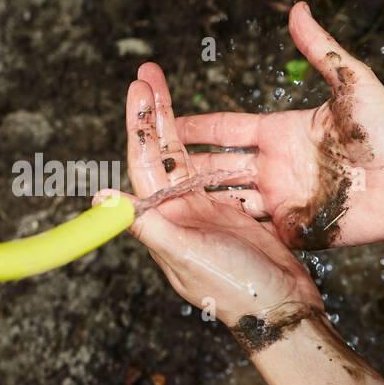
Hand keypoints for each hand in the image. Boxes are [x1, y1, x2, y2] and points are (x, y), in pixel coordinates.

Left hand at [98, 62, 322, 329]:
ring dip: (177, 125)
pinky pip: (220, 174)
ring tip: (165, 89)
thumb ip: (147, 226)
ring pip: (188, 159)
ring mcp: (210, 213)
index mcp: (166, 220)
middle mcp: (182, 214)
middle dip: (153, 114)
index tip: (137, 88)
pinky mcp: (238, 216)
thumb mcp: (187, 255)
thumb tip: (100, 198)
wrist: (283, 310)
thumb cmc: (235, 289)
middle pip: (163, 155)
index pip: (145, 164)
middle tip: (148, 73)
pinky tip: (210, 130)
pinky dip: (213, 149)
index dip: (139, 125)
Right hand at [177, 1, 383, 248]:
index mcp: (280, 132)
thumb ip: (320, 49)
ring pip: (229, 201)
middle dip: (181, 165)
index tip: (156, 117)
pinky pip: (257, 233)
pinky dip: (228, 234)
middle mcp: (275, 166)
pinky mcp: (297, 229)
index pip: (225, 128)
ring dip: (197, 202)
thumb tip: (298, 8)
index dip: (192, 125)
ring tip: (158, 204)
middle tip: (143, 164)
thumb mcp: (352, 84)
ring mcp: (284, 200)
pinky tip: (197, 237)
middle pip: (217, 166)